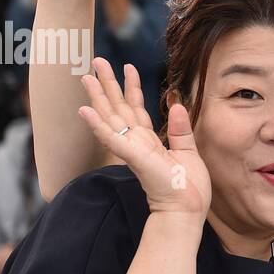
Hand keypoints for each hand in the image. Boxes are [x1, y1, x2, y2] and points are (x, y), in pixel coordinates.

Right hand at [78, 58, 210, 218]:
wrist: (186, 211)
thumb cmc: (188, 189)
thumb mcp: (189, 152)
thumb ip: (180, 129)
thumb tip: (176, 104)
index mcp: (150, 142)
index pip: (136, 109)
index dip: (132, 87)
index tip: (128, 66)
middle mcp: (137, 143)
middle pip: (118, 108)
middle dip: (107, 84)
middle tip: (96, 61)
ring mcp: (132, 149)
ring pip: (110, 117)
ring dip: (96, 97)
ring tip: (85, 75)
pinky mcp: (132, 156)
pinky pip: (111, 138)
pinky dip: (97, 124)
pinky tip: (84, 110)